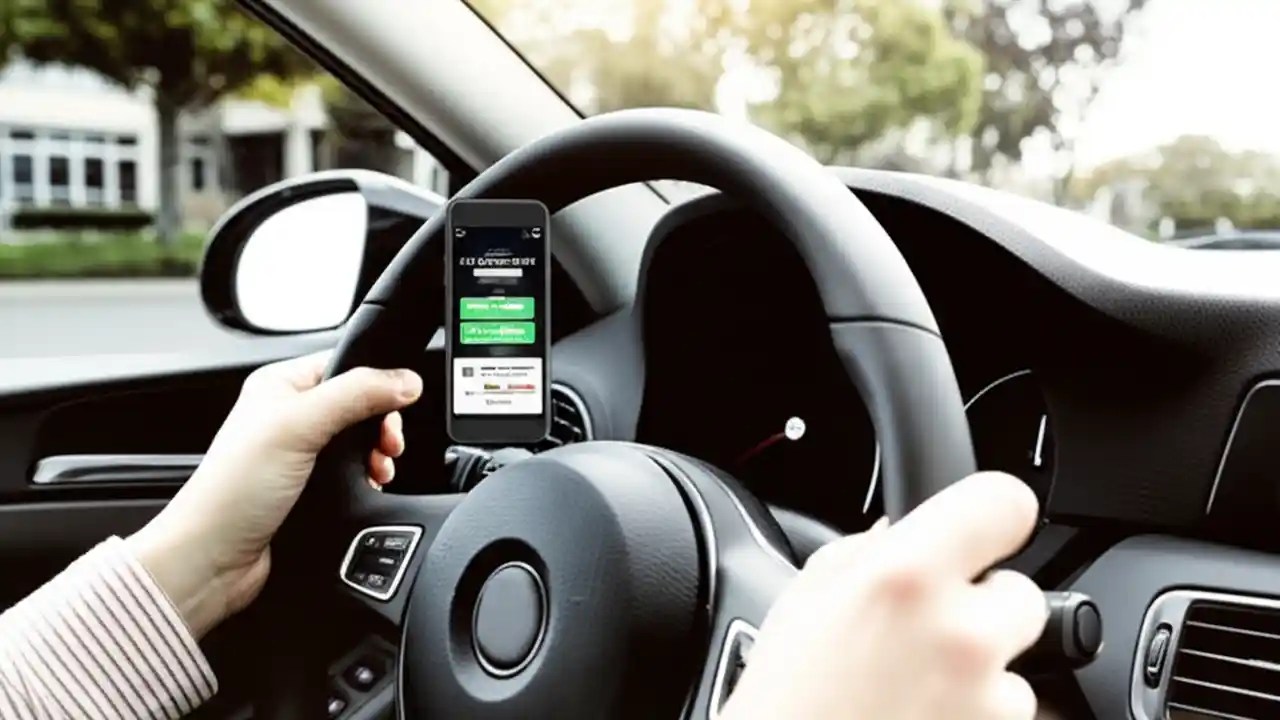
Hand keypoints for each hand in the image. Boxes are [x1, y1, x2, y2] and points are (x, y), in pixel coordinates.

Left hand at [127, 352, 422, 636]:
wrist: (215, 559)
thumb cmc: (233, 491)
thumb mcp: (299, 426)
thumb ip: (356, 396)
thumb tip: (406, 381)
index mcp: (280, 385)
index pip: (345, 365)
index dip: (377, 383)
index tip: (398, 405)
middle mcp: (289, 416)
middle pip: (360, 405)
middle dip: (382, 426)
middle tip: (388, 445)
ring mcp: (300, 454)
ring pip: (360, 442)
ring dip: (378, 455)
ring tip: (379, 469)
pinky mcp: (310, 488)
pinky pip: (354, 474)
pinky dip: (368, 480)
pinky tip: (370, 487)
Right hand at [721, 472, 1046, 719]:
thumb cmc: (786, 703)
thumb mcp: (805, 600)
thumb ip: (865, 553)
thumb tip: (903, 532)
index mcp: (905, 576)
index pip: (1004, 502)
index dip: (992, 513)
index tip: (982, 527)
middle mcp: (961, 631)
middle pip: (1021, 590)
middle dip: (983, 606)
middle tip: (927, 631)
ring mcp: (989, 697)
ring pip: (1017, 661)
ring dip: (980, 670)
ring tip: (913, 688)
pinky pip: (1008, 711)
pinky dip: (976, 714)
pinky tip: (921, 716)